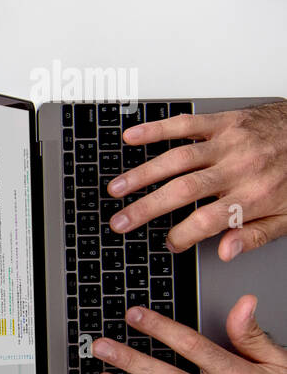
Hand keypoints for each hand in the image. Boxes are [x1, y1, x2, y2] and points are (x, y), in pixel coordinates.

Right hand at [107, 102, 286, 258]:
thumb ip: (255, 235)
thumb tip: (226, 251)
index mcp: (254, 195)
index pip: (208, 221)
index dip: (183, 236)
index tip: (171, 243)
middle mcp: (238, 168)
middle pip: (182, 191)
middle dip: (146, 208)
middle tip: (121, 221)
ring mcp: (229, 143)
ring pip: (177, 159)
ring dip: (142, 174)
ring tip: (117, 188)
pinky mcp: (224, 121)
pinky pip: (185, 124)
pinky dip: (156, 129)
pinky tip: (133, 138)